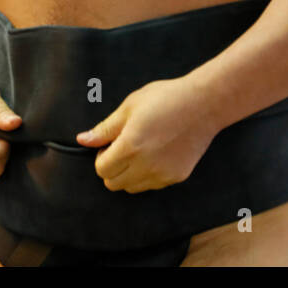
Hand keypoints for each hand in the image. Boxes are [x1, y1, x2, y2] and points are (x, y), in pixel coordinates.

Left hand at [75, 77, 219, 193]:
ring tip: (140, 151)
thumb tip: (83, 140)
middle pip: (113, 184)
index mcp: (130, 146)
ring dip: (128, 174)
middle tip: (123, 148)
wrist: (204, 104)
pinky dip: (147, 175)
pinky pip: (152, 185)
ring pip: (131, 188)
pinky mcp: (176, 177)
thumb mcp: (130, 106)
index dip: (101, 156)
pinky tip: (157, 154)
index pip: (101, 169)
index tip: (110, 144)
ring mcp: (162, 174)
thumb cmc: (166, 98)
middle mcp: (145, 165)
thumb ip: (105, 128)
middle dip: (112, 168)